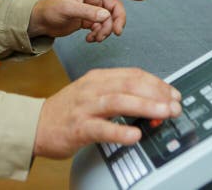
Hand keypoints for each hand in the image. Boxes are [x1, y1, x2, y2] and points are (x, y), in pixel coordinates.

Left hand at [27, 0, 145, 41]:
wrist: (40, 22)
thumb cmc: (50, 9)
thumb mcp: (68, 9)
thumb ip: (88, 12)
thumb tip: (106, 16)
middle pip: (115, 8)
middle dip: (116, 21)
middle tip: (115, 33)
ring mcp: (91, 10)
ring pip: (108, 21)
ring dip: (105, 31)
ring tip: (94, 38)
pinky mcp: (88, 21)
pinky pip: (101, 28)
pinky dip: (98, 35)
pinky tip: (89, 39)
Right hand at [34, 68, 181, 157]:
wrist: (35, 124)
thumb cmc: (68, 111)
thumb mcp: (94, 95)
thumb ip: (120, 96)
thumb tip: (152, 104)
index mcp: (99, 78)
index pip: (133, 74)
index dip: (157, 83)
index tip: (173, 93)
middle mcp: (93, 88)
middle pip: (129, 84)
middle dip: (157, 93)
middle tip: (175, 104)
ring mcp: (85, 107)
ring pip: (118, 101)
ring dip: (145, 106)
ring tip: (164, 113)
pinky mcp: (78, 127)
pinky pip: (101, 128)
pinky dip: (120, 132)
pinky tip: (134, 136)